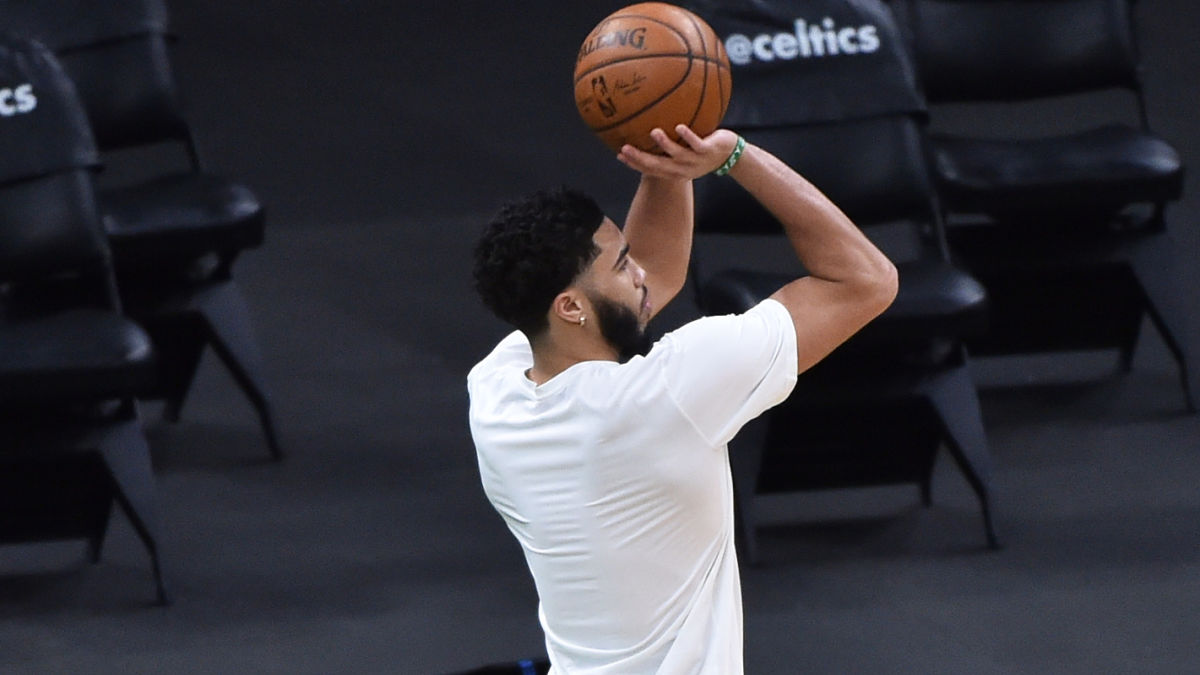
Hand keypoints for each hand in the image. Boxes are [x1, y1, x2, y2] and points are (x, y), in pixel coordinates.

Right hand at [616, 126, 741, 179]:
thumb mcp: (683, 156)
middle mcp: (683, 169)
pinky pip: (697, 144)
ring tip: (653, 132)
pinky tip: (679, 127)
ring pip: (677, 155)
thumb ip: (667, 149)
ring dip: (665, 144)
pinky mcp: (708, 151)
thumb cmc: (702, 153)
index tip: (619, 154)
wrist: (730, 156)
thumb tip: (648, 131)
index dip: (634, 164)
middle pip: (658, 166)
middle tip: (625, 148)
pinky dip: (688, 136)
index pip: (650, 170)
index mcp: (674, 172)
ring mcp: (696, 161)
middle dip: (641, 158)